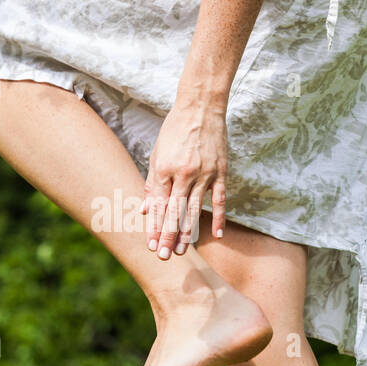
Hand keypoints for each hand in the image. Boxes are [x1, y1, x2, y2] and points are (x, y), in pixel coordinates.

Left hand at [142, 101, 227, 257]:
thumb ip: (152, 184)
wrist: (200, 108)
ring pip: (195, 209)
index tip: (152, 246)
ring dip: (189, 232)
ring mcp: (204, 174)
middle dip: (169, 236)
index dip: (156, 227)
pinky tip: (216, 235)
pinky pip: (219, 200)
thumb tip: (146, 210)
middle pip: (176, 212)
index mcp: (165, 170)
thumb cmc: (174, 131)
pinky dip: (219, 218)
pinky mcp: (220, 172)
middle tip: (165, 257)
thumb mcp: (157, 154)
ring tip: (184, 251)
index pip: (159, 205)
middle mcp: (184, 174)